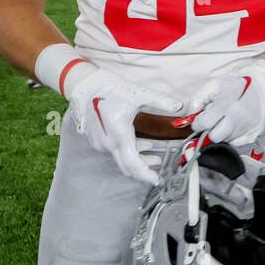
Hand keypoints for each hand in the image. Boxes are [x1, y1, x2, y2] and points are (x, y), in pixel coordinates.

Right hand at [66, 67, 183, 184]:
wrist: (85, 84)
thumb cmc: (110, 89)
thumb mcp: (138, 94)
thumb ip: (161, 101)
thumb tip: (180, 106)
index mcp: (119, 135)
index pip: (133, 163)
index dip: (146, 174)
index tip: (157, 180)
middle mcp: (108, 143)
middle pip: (127, 166)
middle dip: (144, 171)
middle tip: (158, 174)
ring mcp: (100, 142)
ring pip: (122, 158)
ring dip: (138, 160)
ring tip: (156, 158)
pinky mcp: (96, 138)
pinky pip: (115, 151)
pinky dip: (129, 151)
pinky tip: (142, 145)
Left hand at [188, 71, 264, 145]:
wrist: (261, 88)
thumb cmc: (237, 86)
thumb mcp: (215, 84)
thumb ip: (199, 97)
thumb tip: (192, 113)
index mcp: (227, 103)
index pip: (204, 124)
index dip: (198, 123)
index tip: (199, 120)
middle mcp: (238, 117)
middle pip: (215, 137)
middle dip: (210, 130)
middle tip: (212, 122)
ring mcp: (247, 127)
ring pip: (225, 140)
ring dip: (222, 132)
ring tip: (225, 120)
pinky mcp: (253, 134)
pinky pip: (236, 142)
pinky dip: (233, 135)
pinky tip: (234, 125)